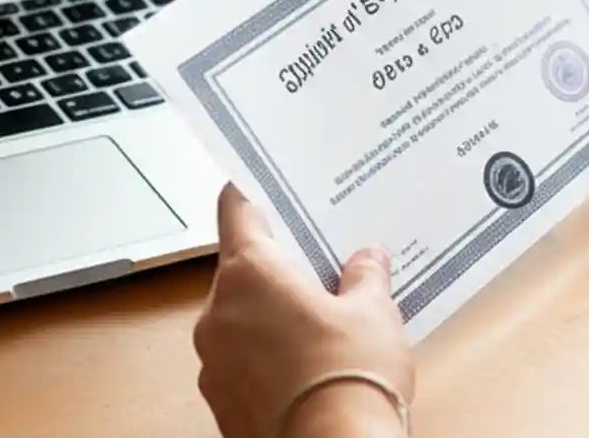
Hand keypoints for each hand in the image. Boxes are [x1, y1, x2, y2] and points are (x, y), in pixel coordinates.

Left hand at [194, 185, 414, 437]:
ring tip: (325, 327)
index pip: (237, 210)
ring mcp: (214, 361)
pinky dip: (268, 357)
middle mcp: (219, 312)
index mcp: (250, 273)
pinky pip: (241, 362)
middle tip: (324, 269)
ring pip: (241, 318)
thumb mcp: (374, 313)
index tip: (264, 186)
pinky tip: (310, 367)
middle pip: (242, 269)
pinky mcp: (221, 402)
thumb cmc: (349, 379)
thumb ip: (366, 276)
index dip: (252, 194)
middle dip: (281, 268)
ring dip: (273, 316)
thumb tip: (366, 260)